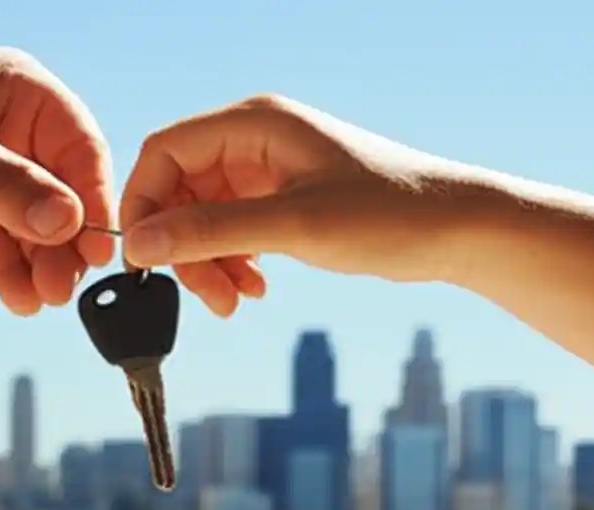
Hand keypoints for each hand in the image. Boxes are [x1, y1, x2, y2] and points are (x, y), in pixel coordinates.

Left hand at [0, 48, 115, 314]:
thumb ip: (5, 184)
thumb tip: (68, 222)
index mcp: (22, 96)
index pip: (80, 148)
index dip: (93, 195)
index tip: (95, 239)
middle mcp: (20, 142)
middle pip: (70, 199)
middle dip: (71, 243)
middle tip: (67, 281)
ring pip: (45, 237)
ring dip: (48, 269)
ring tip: (41, 296)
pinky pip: (12, 260)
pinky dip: (18, 281)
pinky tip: (18, 299)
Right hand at [120, 94, 495, 314]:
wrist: (454, 230)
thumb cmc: (387, 214)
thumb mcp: (293, 225)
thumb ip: (211, 232)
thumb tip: (139, 244)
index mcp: (254, 123)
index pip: (164, 152)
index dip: (144, 205)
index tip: (143, 259)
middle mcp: (255, 140)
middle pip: (180, 191)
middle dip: (184, 247)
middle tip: (208, 298)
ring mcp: (269, 171)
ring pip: (204, 217)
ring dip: (209, 263)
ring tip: (235, 302)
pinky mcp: (284, 200)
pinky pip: (233, 231)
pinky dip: (233, 262)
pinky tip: (254, 288)